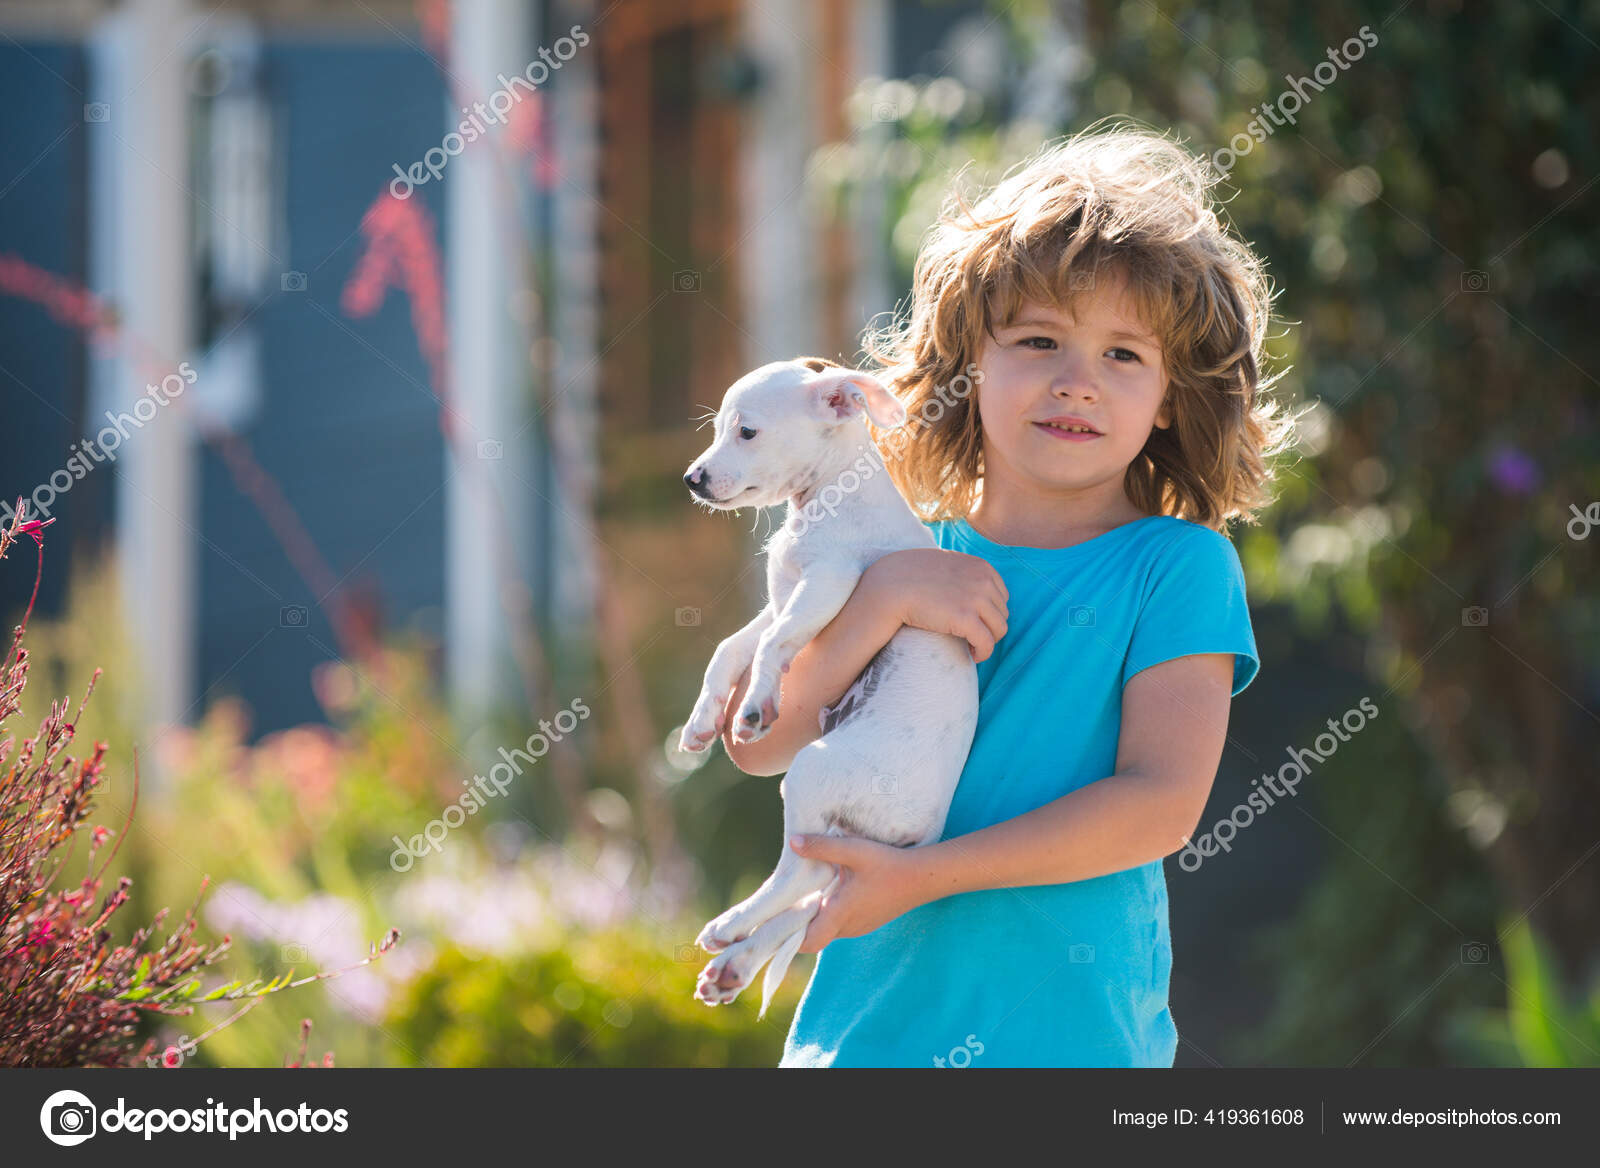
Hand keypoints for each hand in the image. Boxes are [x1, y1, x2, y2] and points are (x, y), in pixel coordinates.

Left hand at [788, 833, 927, 952]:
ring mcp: (859, 927)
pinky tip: (825, 894)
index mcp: (840, 914)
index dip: (787, 936)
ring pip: (826, 930)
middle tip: (781, 903)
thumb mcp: (853, 850)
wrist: (923, 877)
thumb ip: (822, 847)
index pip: (805, 942)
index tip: (773, 920)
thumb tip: (793, 843)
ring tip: (800, 895)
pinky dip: (827, 915)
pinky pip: (839, 925)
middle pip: (812, 936)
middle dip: (795, 924)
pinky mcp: (866, 922)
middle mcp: (848, 927)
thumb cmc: (888, 864)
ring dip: (812, 918)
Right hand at [865, 547, 1008, 661]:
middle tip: (972, 636)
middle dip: (989, 627)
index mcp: (981, 567)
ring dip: (987, 640)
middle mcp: (983, 581)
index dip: (990, 613)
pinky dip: (983, 653)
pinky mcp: (966, 618)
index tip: (976, 622)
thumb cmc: (912, 576)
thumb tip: (972, 590)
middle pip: (1002, 614)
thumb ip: (964, 572)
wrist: (892, 585)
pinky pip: (987, 643)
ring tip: (973, 646)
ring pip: (999, 630)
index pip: (1002, 596)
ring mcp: (976, 599)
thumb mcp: (946, 563)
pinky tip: (972, 655)